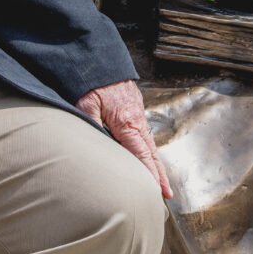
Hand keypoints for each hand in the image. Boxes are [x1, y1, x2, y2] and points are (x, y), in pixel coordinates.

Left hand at [76, 80, 172, 198]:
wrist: (100, 59)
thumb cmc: (91, 82)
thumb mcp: (85, 104)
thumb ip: (92, 127)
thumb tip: (96, 147)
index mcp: (127, 122)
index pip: (142, 155)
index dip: (150, 174)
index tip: (157, 191)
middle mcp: (137, 120)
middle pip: (152, 153)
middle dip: (159, 174)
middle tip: (166, 195)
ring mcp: (138, 113)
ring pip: (150, 144)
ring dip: (156, 163)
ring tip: (160, 182)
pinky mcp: (135, 108)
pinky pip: (145, 133)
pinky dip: (149, 149)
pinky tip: (147, 157)